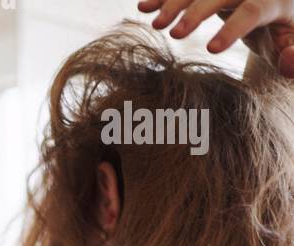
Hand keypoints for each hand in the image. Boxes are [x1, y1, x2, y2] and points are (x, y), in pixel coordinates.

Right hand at [137, 1, 293, 73]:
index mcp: (275, 1)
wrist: (279, 11)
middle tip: (175, 34)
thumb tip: (287, 61)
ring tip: (155, 23)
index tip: (212, 49)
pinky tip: (145, 6)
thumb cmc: (286, 35)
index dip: (233, 28)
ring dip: (175, 1)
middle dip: (197, 11)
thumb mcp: (293, 45)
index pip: (254, 11)